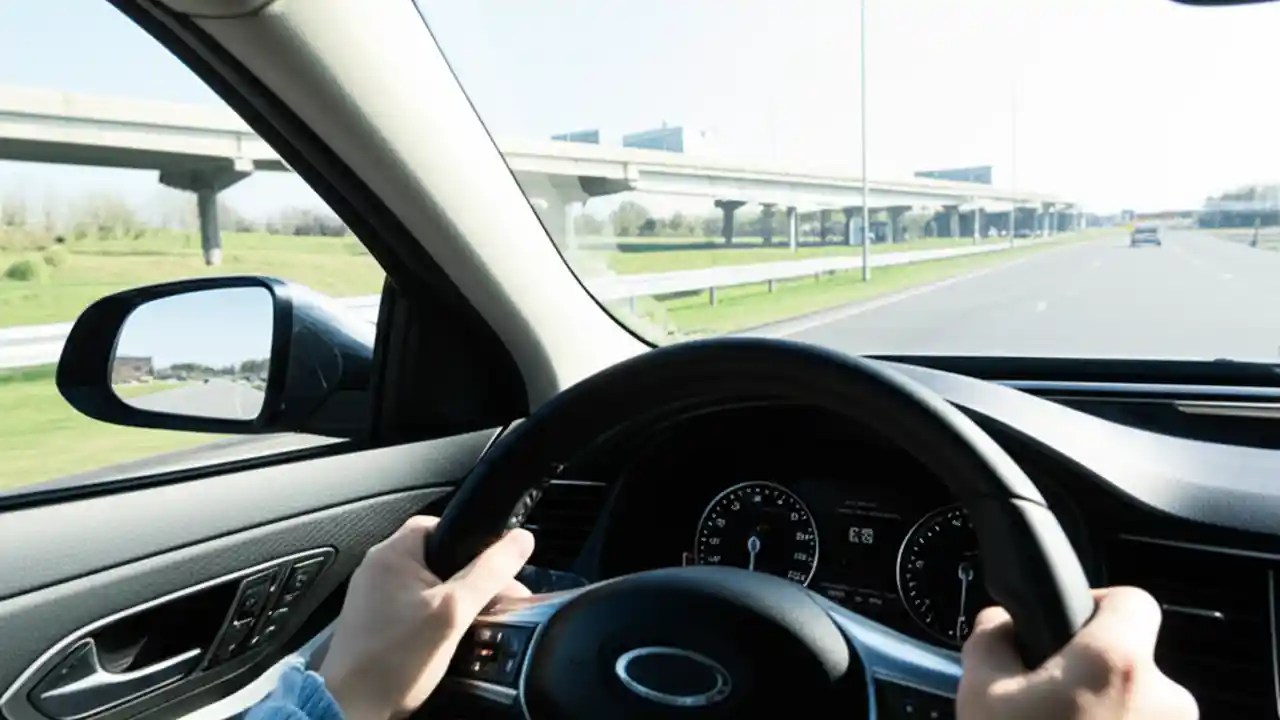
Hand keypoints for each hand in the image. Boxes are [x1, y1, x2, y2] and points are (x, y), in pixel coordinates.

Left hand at [318, 516, 534, 719]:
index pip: (443, 525)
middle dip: (470, 578)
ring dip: (453, 601)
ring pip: (428, 585)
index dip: (475, 543)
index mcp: (392, 553)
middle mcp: (377, 568)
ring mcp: (372, 596)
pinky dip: (433, 618)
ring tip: (471, 623)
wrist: (351, 709)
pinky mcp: (374, 621)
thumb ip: (488, 573)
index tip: (497, 567)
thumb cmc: (394, 661)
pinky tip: (445, 638)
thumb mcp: (453, 611)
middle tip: (492, 603)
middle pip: (438, 557)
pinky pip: (413, 607)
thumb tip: (520, 541)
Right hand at [957, 586, 1197, 719]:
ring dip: (1109, 710)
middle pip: (1132, 658)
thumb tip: (1000, 624)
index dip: (1097, 603)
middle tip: (1050, 698)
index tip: (1068, 628)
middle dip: (1094, 671)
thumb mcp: (979, 692)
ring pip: (1141, 703)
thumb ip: (992, 638)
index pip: (1132, 599)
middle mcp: (1165, 699)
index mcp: (1116, 664)